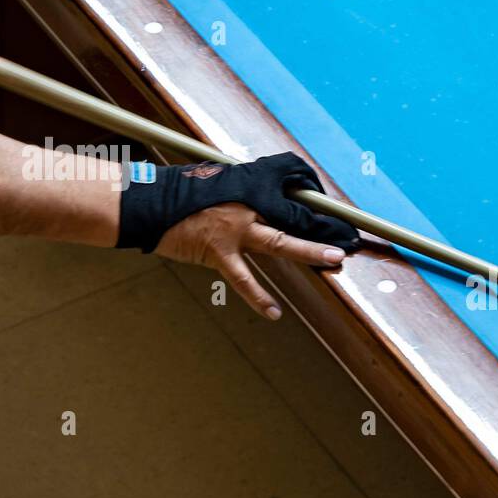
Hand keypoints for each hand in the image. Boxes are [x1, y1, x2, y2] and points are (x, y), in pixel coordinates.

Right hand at [155, 201, 348, 319]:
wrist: (148, 204)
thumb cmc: (183, 194)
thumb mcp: (220, 184)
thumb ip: (248, 194)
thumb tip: (273, 205)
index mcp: (248, 185)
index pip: (290, 188)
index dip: (314, 201)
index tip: (334, 211)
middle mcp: (246, 204)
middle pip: (294, 214)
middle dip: (323, 227)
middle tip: (349, 237)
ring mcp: (234, 229)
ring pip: (279, 241)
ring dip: (308, 250)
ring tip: (334, 259)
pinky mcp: (218, 252)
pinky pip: (243, 278)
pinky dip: (259, 298)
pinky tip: (274, 313)